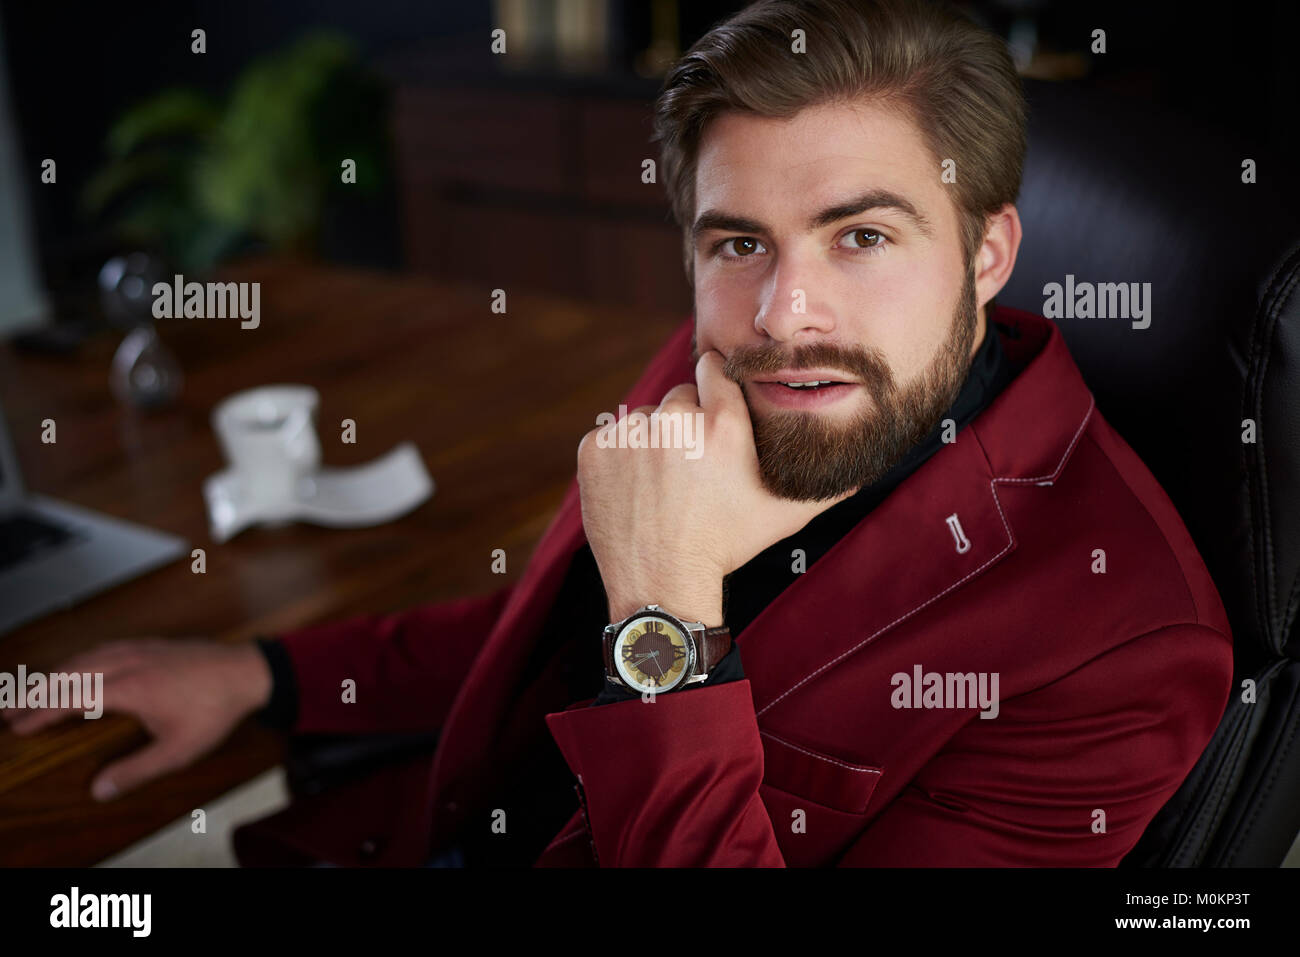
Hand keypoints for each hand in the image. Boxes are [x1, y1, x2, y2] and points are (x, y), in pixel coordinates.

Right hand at [0, 638, 271, 800]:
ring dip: (54, 674)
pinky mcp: (151, 644)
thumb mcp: (179, 750)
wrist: (250, 671)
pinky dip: (79, 660)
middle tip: (7, 710)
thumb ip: (137, 770)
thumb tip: (98, 790)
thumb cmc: (217, 710)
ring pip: (84, 657)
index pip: (73, 698)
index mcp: (131, 687)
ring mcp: (140, 648)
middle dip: (34, 691)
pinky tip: (76, 669)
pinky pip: (103, 648)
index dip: (41, 712)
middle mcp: (129, 662)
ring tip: (31, 692)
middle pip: (69, 673)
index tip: (17, 726)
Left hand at [577, 349, 855, 623]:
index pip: (713, 369)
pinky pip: (610, 440)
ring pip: (644, 421)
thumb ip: (830, 480)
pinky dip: (620, 461)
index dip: (715, 395)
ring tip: (664, 487)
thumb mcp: (787, 512)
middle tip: (691, 472)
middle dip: (685, 425)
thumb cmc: (729, 546)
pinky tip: (637, 492)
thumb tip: (870, 461)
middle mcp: (674, 418)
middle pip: (679, 398)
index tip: (714, 419)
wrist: (662, 584)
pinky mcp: (595, 450)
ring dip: (652, 444)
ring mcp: (629, 433)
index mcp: (722, 422)